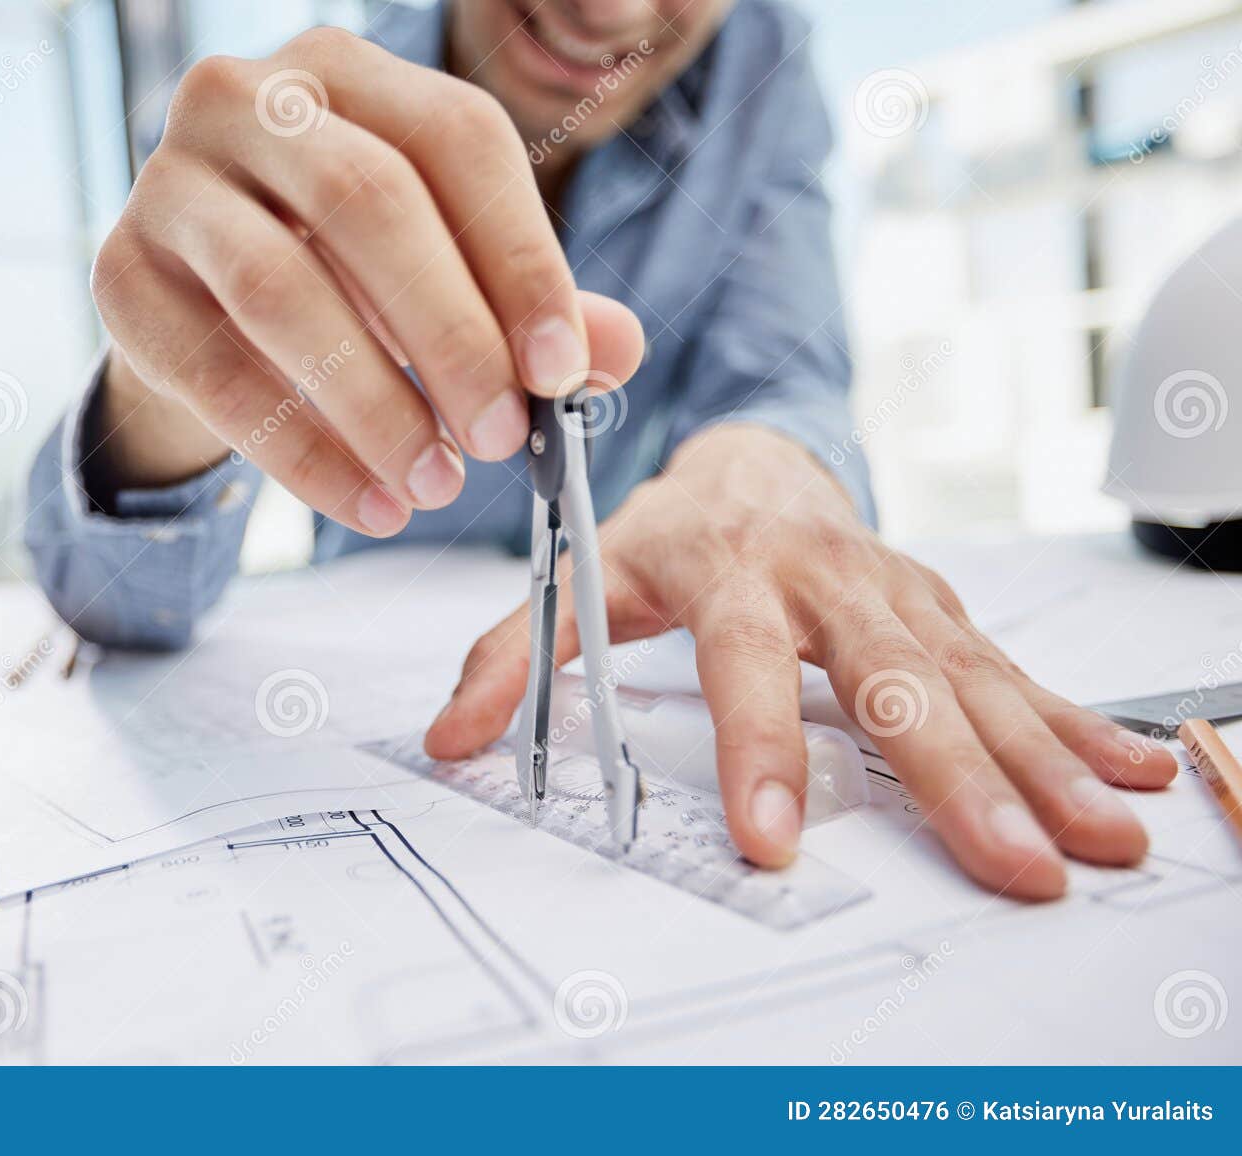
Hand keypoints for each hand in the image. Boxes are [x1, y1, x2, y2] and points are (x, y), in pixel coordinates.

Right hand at [89, 27, 643, 527]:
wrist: (196, 301)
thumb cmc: (339, 270)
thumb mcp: (439, 268)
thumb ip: (525, 299)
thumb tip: (615, 349)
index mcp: (349, 73)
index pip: (456, 139)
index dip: (519, 257)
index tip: (561, 369)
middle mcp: (247, 99)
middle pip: (370, 201)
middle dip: (450, 334)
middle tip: (502, 438)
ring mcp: (169, 182)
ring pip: (282, 288)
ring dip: (375, 403)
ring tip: (438, 484)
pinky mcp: (119, 276)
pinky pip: (216, 373)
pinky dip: (301, 452)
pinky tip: (368, 502)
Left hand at [426, 423, 1177, 898]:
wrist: (753, 461)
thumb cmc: (669, 531)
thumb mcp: (579, 574)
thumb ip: (515, 653)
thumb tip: (451, 738)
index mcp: (730, 567)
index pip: (744, 662)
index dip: (758, 748)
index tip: (771, 840)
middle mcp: (827, 577)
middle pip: (895, 678)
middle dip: (956, 775)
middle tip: (1009, 861)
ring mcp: (895, 592)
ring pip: (974, 678)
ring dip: (1041, 761)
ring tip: (1096, 835)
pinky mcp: (940, 610)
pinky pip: (1013, 669)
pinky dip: (1075, 723)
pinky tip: (1131, 773)